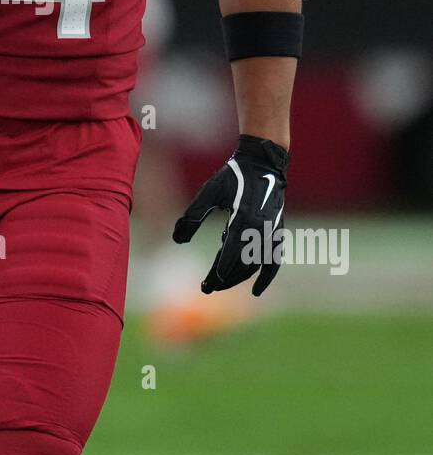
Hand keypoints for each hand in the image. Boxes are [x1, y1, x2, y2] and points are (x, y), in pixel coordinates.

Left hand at [172, 134, 289, 296]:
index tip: (208, 283)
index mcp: (244, 218)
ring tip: (220, 285)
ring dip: (238, 278)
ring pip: (256, 265)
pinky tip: (256, 291)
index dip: (220, 270)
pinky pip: (274, 261)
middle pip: (243, 264)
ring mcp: (272, 232)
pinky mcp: (277, 233)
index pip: (232, 253)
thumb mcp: (209, 192)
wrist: (263, 164)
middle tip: (206, 288)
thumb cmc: (233, 177)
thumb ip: (192, 215)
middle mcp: (260, 229)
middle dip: (224, 278)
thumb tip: (177, 240)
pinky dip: (266, 277)